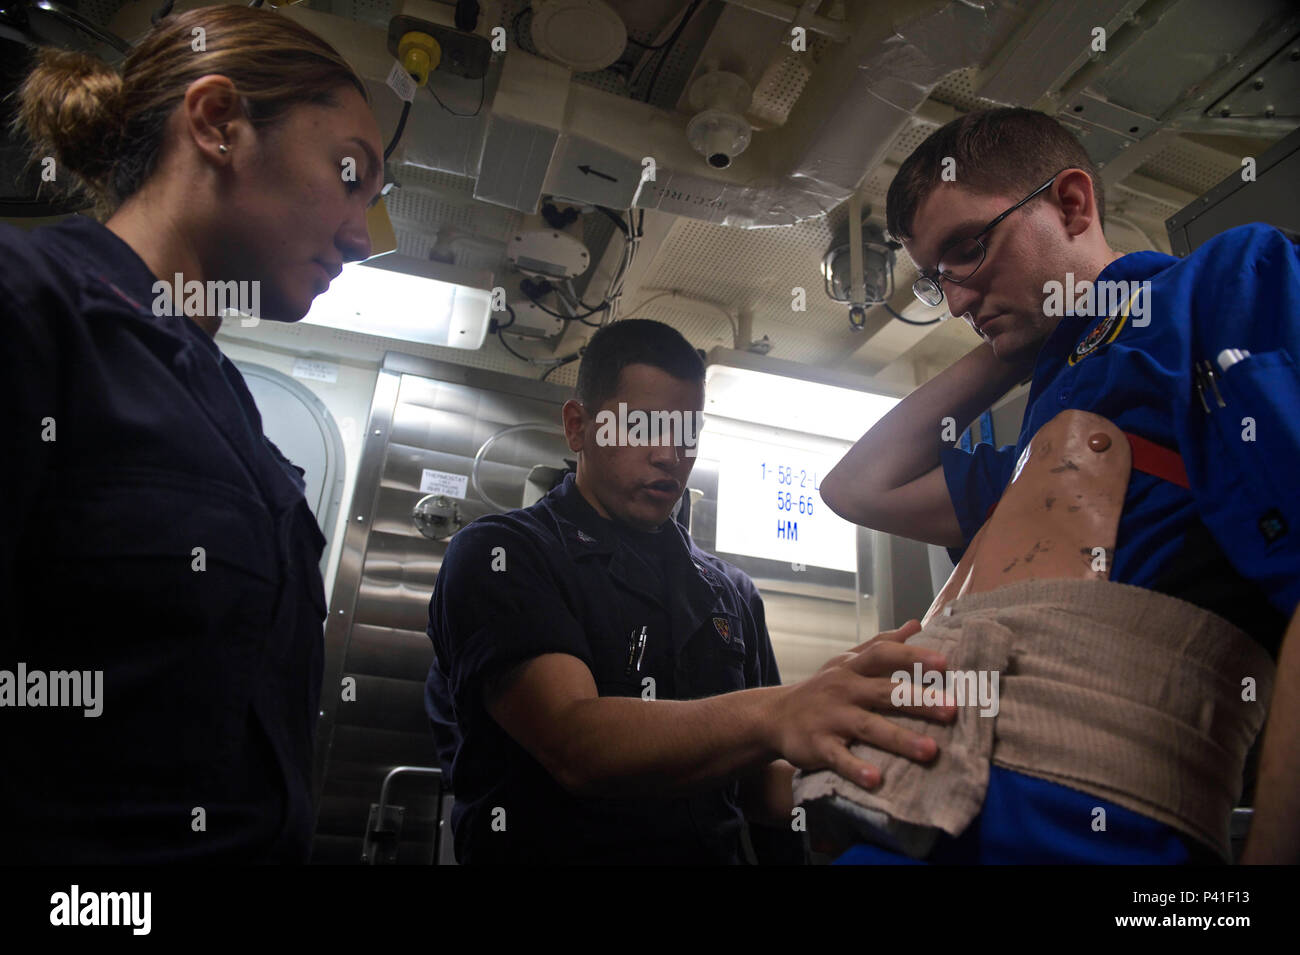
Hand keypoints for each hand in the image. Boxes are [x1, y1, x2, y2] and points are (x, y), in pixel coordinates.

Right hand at [767, 619, 954, 788]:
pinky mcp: (818, 746)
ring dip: (899, 739)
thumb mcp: (845, 661)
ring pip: (867, 727)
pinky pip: (838, 758)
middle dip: (918, 700)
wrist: (774, 716)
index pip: (883, 654)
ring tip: (930, 752)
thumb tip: (916, 625)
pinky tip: (876, 780)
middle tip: (952, 710)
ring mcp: (830, 718)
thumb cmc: (822, 689)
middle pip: (884, 692)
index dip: (912, 657)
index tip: (944, 664)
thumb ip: (879, 644)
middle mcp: (843, 690)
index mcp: (852, 669)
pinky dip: (856, 769)